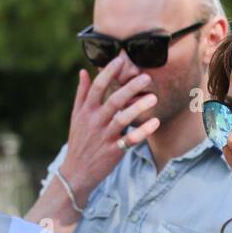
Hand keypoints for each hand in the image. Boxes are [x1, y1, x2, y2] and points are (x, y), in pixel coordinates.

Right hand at [60, 54, 160, 197]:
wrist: (76, 173)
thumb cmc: (79, 142)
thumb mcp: (76, 117)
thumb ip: (82, 94)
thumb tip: (83, 72)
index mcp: (86, 111)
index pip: (97, 87)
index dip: (109, 72)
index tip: (121, 59)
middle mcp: (94, 122)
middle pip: (113, 100)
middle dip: (129, 87)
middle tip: (146, 77)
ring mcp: (104, 137)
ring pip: (122, 119)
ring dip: (138, 107)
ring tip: (153, 98)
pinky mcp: (114, 151)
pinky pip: (130, 140)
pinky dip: (143, 132)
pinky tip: (155, 123)